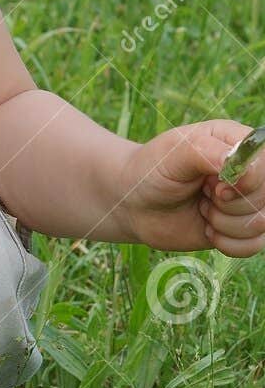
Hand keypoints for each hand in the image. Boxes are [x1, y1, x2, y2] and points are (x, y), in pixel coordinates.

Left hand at [120, 121, 264, 255]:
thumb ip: (207, 152)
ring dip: (225, 223)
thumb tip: (241, 166)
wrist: (134, 204)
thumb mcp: (174, 154)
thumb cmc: (153, 170)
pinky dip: (228, 243)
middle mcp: (248, 172)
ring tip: (201, 208)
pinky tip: (207, 230)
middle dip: (228, 204)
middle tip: (201, 193)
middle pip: (264, 196)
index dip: (246, 180)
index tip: (213, 184)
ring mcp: (246, 201)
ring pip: (261, 223)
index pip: (264, 162)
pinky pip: (254, 245)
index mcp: (238, 143)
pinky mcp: (240, 229)